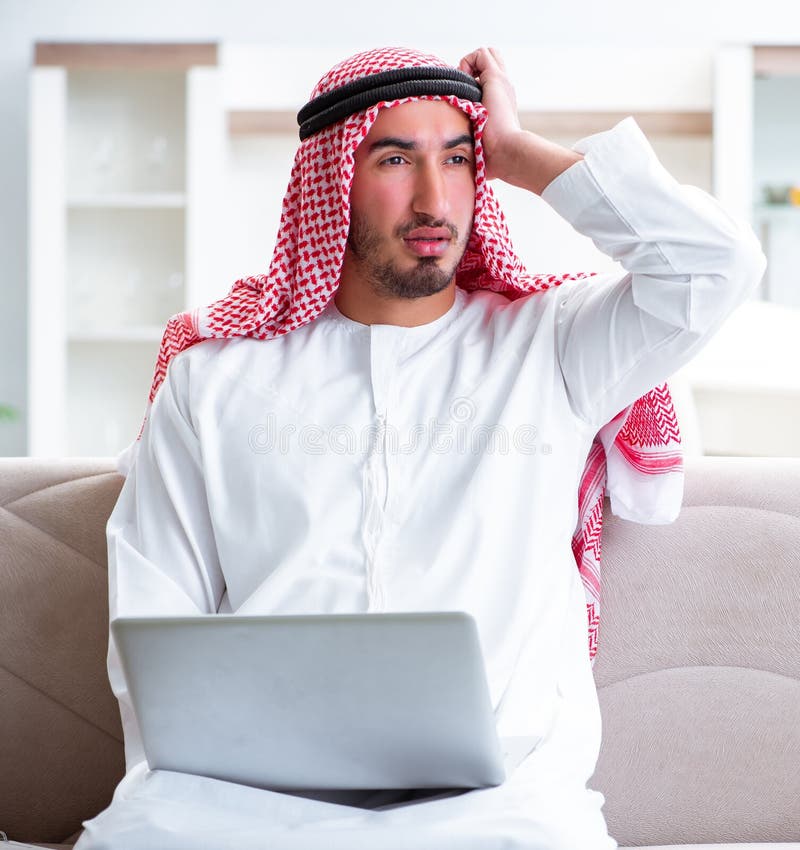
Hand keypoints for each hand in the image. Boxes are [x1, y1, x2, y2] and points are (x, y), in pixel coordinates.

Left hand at [458, 47, 523, 181]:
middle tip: (463, 89)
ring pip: (487, 53)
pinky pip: (480, 54)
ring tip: (463, 86)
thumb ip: (474, 144)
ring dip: (469, 64)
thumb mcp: (481, 146)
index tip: (464, 100)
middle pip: (491, 60)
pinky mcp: (495, 78)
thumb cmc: (494, 158)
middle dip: (473, 69)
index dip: (474, 81)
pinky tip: (463, 84)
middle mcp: (504, 89)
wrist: (507, 153)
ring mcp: (501, 82)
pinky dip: (467, 63)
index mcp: (502, 103)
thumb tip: (460, 162)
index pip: (489, 79)